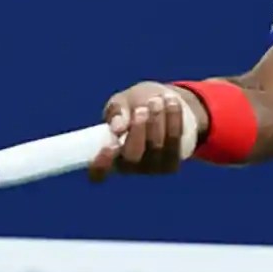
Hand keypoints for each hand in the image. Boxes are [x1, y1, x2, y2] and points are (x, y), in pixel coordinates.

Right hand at [88, 81, 205, 182]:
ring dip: (156, 122)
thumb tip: (117, 127)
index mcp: (108, 155)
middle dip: (137, 132)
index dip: (101, 165)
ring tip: (156, 100)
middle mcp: (128, 166)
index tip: (108, 146)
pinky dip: (173, 121)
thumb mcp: (121, 102)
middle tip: (141, 109)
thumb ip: (116, 112)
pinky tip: (171, 102)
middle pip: (132, 157)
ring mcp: (151, 168)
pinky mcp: (171, 163)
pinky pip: (174, 143)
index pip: (98, 172)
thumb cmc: (133, 104)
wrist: (162, 103)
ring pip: (155, 148)